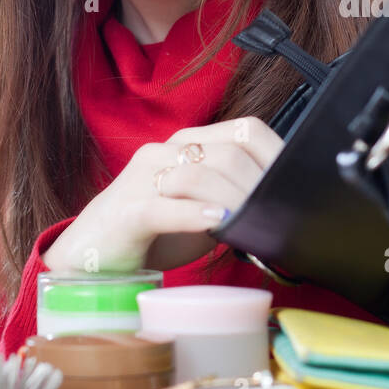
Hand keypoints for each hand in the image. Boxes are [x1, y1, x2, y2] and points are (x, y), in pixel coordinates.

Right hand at [43, 116, 284, 273]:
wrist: (95, 257)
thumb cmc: (155, 233)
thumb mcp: (204, 209)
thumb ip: (235, 199)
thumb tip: (280, 204)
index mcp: (189, 144)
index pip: (245, 132)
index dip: (275, 158)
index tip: (292, 188)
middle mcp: (167, 151)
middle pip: (228, 153)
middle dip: (257, 186)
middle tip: (277, 213)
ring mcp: (144, 176)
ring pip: (200, 174)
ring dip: (233, 200)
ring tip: (253, 221)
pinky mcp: (128, 208)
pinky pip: (166, 206)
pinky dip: (196, 215)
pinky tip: (218, 223)